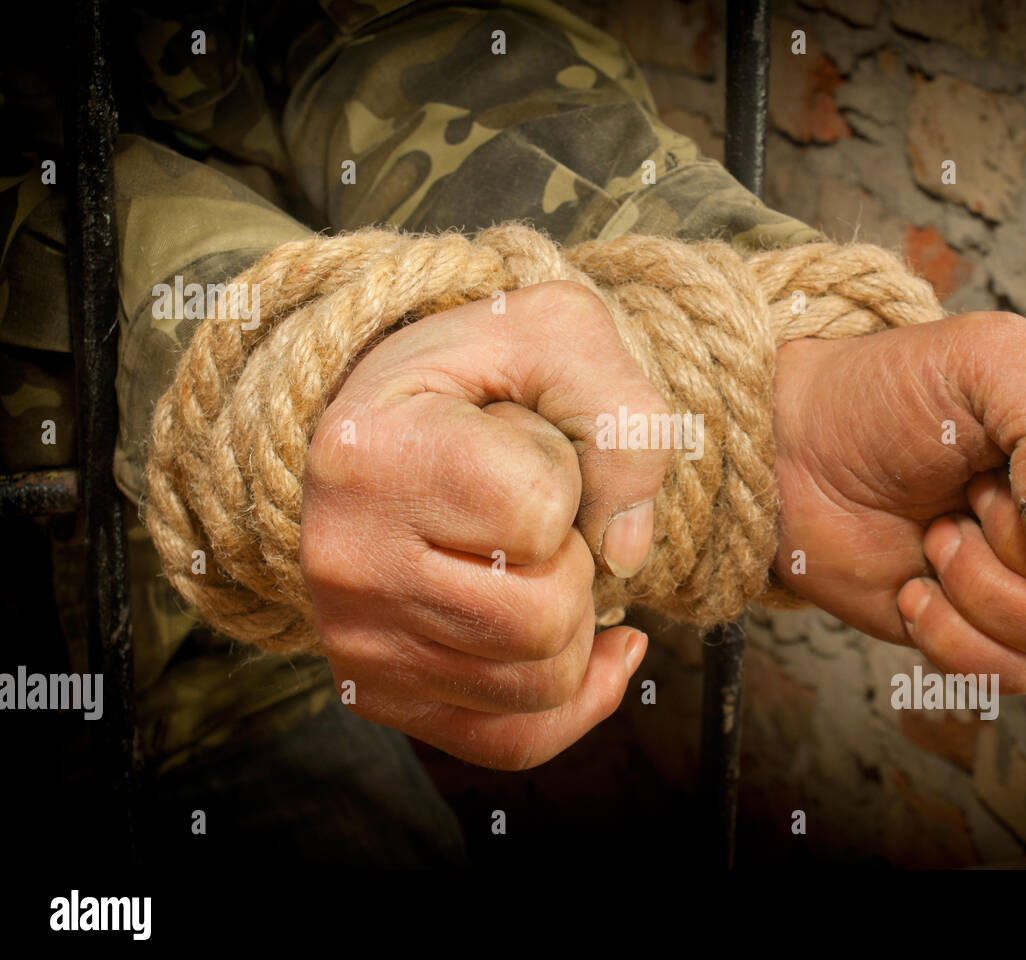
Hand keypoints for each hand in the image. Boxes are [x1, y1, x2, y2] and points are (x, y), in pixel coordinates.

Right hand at [300, 281, 672, 767]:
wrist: (388, 420)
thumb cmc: (478, 378)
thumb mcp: (558, 335)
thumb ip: (622, 416)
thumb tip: (626, 555)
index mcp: (372, 455)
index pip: (541, 510)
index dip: (568, 474)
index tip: (519, 443)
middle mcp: (345, 561)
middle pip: (545, 620)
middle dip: (577, 561)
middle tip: (534, 512)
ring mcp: (356, 640)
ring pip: (541, 683)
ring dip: (572, 617)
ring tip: (527, 557)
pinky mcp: (380, 692)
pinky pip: (514, 741)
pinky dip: (573, 696)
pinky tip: (583, 640)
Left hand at [771, 311, 1025, 691]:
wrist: (790, 454)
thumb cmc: (882, 394)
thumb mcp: (983, 362)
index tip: (1008, 457)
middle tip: (966, 496)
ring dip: (986, 588)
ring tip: (934, 536)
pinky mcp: (986, 630)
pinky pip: (1019, 676)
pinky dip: (956, 639)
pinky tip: (913, 589)